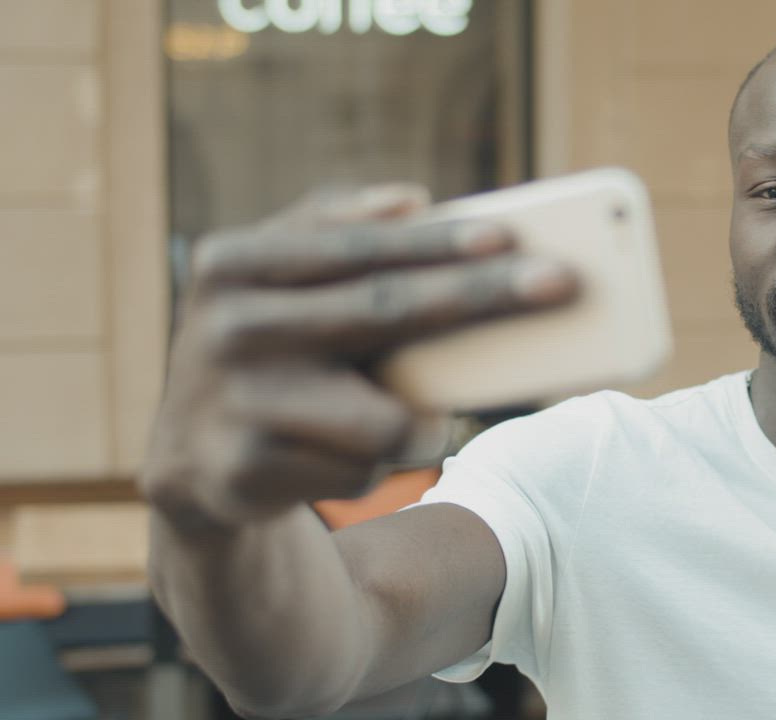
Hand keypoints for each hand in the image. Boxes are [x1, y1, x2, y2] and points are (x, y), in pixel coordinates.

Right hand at [139, 185, 576, 526]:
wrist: (195, 460)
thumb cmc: (269, 350)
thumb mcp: (277, 282)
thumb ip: (336, 228)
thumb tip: (413, 200)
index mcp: (233, 263)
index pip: (360, 252)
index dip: (438, 245)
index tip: (509, 238)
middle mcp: (226, 328)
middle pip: (388, 312)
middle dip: (485, 297)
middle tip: (562, 282)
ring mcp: (234, 404)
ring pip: (388, 416)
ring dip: (427, 423)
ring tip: (413, 420)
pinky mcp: (246, 473)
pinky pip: (365, 470)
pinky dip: (378, 466)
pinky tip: (341, 456)